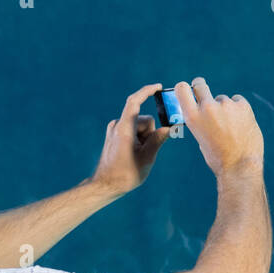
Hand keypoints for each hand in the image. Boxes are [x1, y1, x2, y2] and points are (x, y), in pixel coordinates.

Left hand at [90, 82, 173, 196]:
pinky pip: (132, 131)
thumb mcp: (147, 158)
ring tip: (138, 156)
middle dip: (150, 133)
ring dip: (144, 138)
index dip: (146, 92)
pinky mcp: (114, 135)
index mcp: (123, 129)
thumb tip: (168, 128)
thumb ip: (158, 140)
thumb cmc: (125, 174)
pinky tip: (134, 154)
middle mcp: (117, 126)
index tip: (158, 86)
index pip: (134, 102)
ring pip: (140, 127)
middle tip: (146, 152)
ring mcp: (114, 130)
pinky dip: (138, 139)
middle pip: (144, 120)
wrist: (105, 185)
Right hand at [176, 77, 263, 176]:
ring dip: (225, 108)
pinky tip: (240, 124)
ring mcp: (226, 105)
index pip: (182, 88)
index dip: (185, 88)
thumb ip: (200, 121)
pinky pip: (238, 101)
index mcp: (192, 117)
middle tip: (206, 95)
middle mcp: (207, 108)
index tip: (189, 89)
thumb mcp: (200, 137)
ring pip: (222, 99)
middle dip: (201, 88)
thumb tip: (204, 109)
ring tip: (231, 127)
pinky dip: (238, 110)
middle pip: (200, 85)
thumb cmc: (218, 156)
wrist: (240, 165)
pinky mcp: (243, 105)